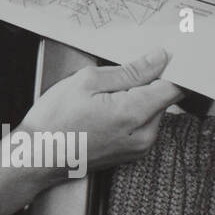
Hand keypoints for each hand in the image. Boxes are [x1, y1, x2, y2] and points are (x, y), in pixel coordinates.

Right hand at [17, 48, 182, 182]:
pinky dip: (129, 114)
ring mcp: (140, 147)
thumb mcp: (87, 81)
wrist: (38, 155)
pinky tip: (102, 114)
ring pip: (152, 111)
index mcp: (134, 113)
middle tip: (111, 82)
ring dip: (135, 100)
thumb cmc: (55, 120)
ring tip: (101, 101)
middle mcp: (145, 134)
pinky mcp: (134, 153)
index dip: (170, 69)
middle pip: (163, 98)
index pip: (175, 86)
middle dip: (144, 84)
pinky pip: (142, 125)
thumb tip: (159, 59)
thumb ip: (129, 71)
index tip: (157, 59)